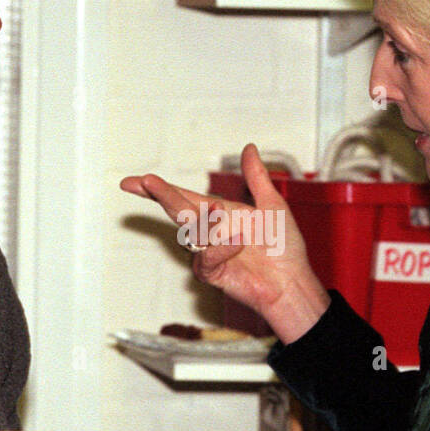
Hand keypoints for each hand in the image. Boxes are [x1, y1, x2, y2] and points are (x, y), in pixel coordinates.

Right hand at [120, 143, 328, 342]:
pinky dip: (222, 248)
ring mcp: (207, 252)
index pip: (183, 196)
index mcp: (219, 213)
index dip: (158, 189)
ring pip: (191, 231)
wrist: (291, 282)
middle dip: (161, 195)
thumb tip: (248, 148)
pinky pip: (205, 256)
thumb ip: (256, 177)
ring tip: (224, 216)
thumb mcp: (271, 204)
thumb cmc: (284, 248)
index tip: (138, 180)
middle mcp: (209, 231)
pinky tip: (239, 244)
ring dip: (205, 221)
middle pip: (177, 209)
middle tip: (146, 182)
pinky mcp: (210, 272)